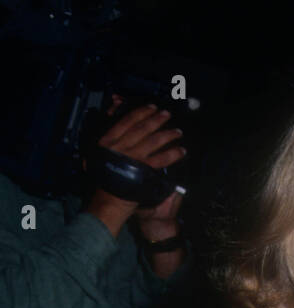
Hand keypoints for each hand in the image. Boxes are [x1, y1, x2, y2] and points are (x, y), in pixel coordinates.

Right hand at [85, 96, 186, 237]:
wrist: (108, 199)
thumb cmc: (104, 179)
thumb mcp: (99, 155)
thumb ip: (110, 140)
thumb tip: (115, 127)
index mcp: (108, 140)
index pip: (127, 120)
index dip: (141, 112)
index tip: (151, 107)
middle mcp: (120, 145)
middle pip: (143, 127)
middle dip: (157, 119)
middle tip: (167, 115)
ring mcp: (133, 156)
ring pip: (154, 140)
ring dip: (168, 134)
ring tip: (177, 132)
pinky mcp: (143, 168)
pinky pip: (162, 158)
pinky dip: (173, 153)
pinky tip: (181, 151)